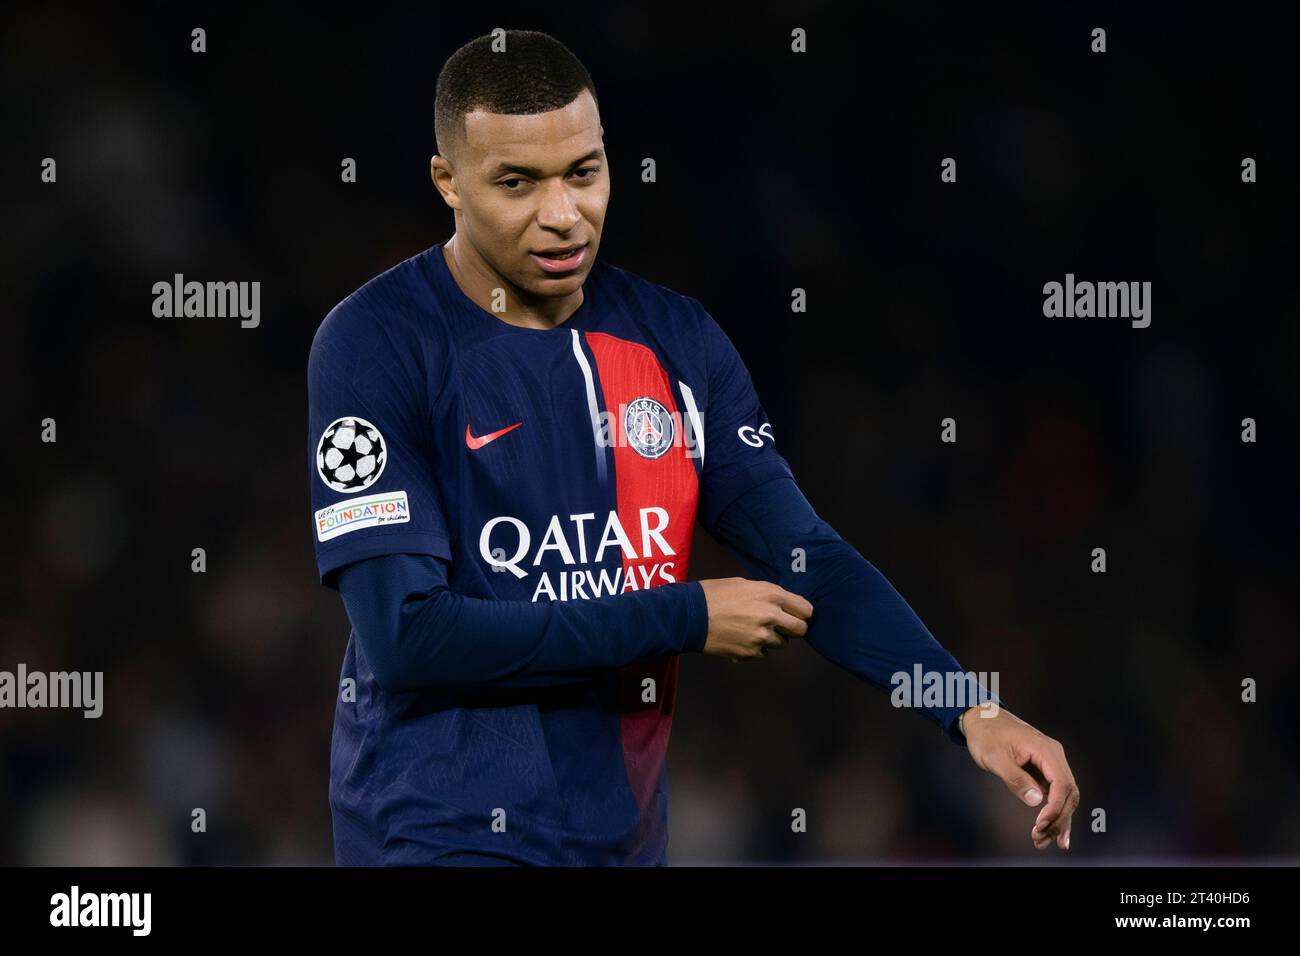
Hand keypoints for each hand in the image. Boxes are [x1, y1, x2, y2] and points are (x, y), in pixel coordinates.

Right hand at [698, 577, 812, 661]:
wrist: (689, 615)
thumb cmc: (714, 595)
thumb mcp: (744, 584)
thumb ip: (767, 595)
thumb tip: (782, 605)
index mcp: (771, 595)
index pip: (806, 610)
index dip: (802, 613)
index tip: (796, 615)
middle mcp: (771, 616)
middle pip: (800, 630)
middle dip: (793, 629)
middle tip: (781, 626)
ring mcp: (761, 637)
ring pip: (782, 644)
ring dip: (772, 639)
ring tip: (752, 630)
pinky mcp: (750, 653)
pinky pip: (764, 654)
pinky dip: (756, 649)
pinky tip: (741, 639)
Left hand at [960, 705, 1078, 850]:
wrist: (981, 719)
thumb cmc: (986, 734)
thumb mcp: (995, 757)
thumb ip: (1015, 778)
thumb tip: (1036, 800)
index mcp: (1046, 750)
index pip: (1062, 785)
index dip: (1055, 808)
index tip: (1040, 825)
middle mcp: (1054, 756)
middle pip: (1068, 794)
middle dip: (1057, 819)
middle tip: (1040, 839)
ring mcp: (1051, 763)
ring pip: (1064, 797)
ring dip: (1056, 820)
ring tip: (1042, 841)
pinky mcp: (1044, 770)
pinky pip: (1055, 793)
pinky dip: (1052, 812)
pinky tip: (1047, 829)